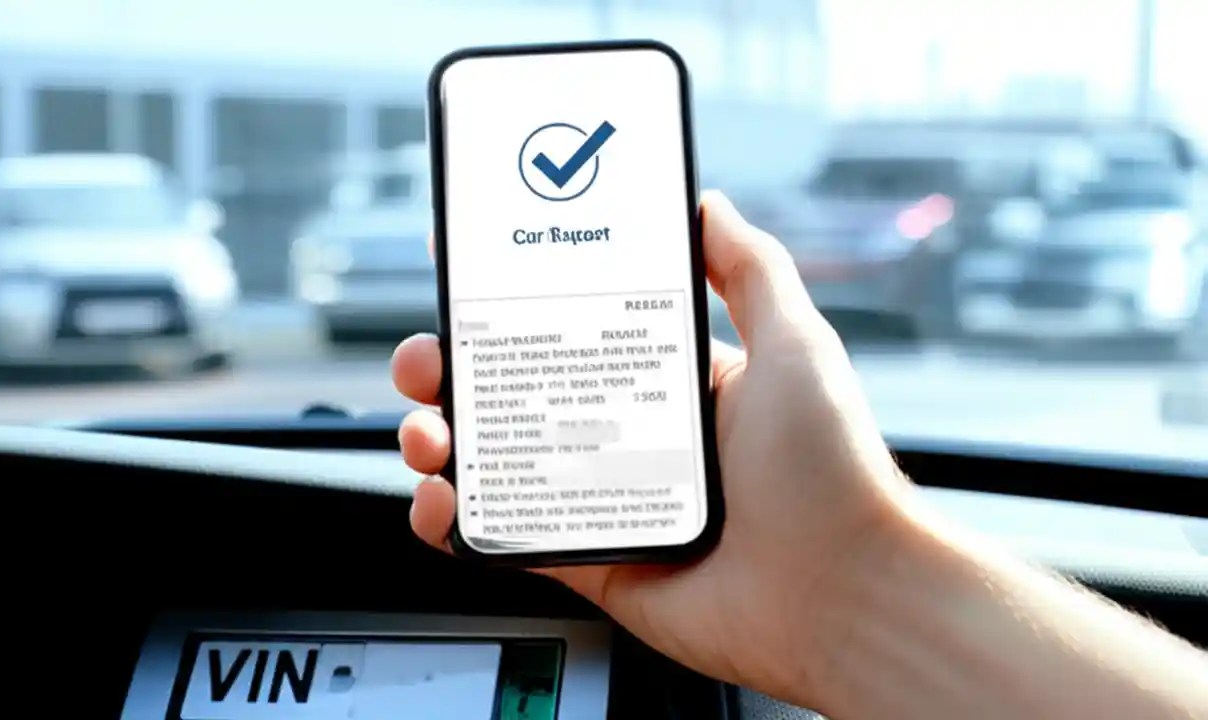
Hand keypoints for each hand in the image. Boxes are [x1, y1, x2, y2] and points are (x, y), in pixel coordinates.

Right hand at [391, 191, 913, 703]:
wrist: (844, 593)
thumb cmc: (831, 468)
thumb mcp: (796, 342)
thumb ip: (750, 267)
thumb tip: (710, 203)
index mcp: (672, 383)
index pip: (573, 332)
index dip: (513, 310)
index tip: (468, 283)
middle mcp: (633, 437)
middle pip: (519, 394)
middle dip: (457, 372)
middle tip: (428, 362)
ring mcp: (609, 499)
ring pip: (501, 461)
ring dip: (443, 439)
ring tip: (428, 431)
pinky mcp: (595, 560)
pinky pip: (510, 536)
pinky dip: (461, 522)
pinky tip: (443, 500)